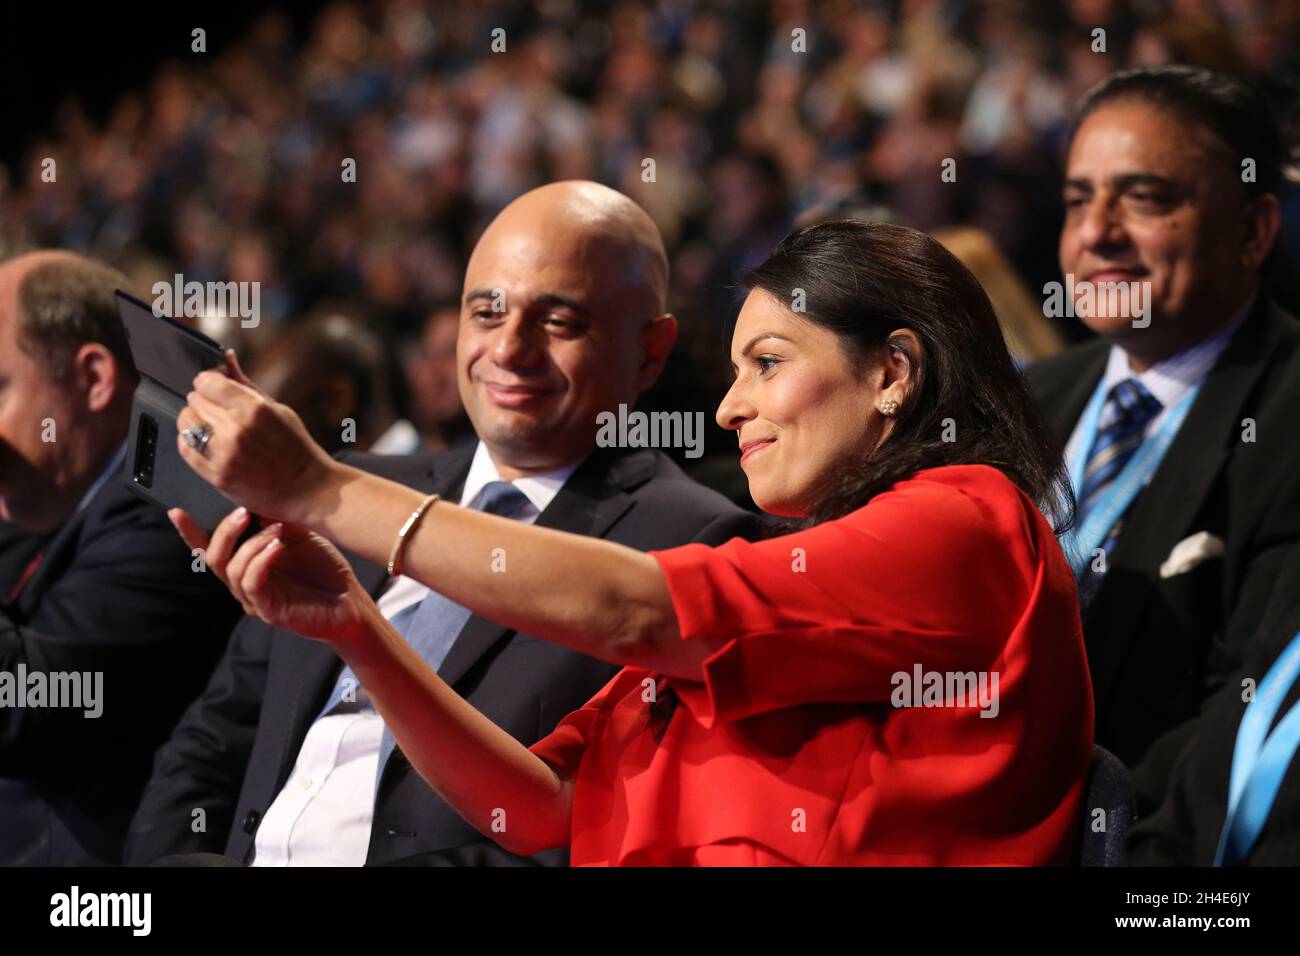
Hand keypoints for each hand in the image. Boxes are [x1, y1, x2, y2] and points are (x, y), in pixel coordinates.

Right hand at [171, 506, 377, 646]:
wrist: (351, 601)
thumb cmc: (325, 570)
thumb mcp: (299, 536)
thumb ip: (274, 521)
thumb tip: (254, 501)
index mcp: (248, 564)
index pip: (211, 549)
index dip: (189, 533)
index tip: (175, 511)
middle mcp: (245, 583)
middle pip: (214, 558)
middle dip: (224, 531)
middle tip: (242, 512)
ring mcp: (255, 599)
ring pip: (232, 569)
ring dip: (251, 544)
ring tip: (276, 531)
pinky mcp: (269, 611)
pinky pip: (252, 583)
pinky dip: (261, 560)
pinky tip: (277, 546)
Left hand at [176, 349, 337, 523]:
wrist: (308, 490)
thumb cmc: (297, 449)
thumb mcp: (278, 410)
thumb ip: (247, 385)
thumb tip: (227, 358)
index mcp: (255, 409)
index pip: (208, 382)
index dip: (209, 381)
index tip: (213, 385)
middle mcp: (236, 430)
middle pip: (195, 400)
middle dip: (203, 399)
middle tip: (216, 407)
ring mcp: (224, 454)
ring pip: (186, 422)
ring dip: (194, 419)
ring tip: (210, 424)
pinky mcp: (216, 475)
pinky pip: (185, 448)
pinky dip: (189, 440)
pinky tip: (205, 441)